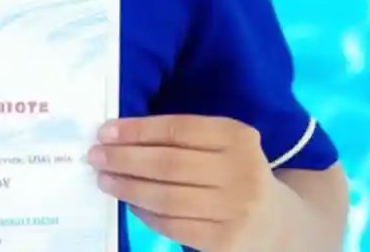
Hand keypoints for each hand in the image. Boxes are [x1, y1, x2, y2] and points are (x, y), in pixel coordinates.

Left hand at [87, 115, 284, 251]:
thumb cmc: (232, 173)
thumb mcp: (219, 145)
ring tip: (104, 180)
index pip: (177, 129)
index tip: (104, 132)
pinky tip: (130, 203)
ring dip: (128, 188)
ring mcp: (235, 209)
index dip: (137, 130)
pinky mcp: (225, 241)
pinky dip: (145, 214)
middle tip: (95, 156)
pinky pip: (173, 226)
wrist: (274, 222)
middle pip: (169, 163)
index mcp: (237, 136)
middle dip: (125, 159)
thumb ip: (178, 137)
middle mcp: (241, 171)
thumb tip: (116, 135)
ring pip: (167, 198)